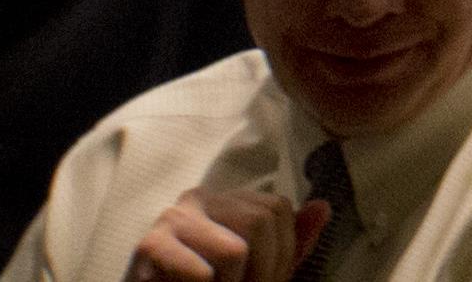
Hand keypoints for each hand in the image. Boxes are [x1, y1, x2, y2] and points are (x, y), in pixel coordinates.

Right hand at [128, 188, 322, 281]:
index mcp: (229, 201)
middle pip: (260, 222)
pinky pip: (200, 272)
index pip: (278, 209)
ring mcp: (172, 218)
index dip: (283, 254)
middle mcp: (200, 198)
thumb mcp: (257, 270)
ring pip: (235, 250)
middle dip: (262, 272)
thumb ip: (291, 244)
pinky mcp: (148, 246)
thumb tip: (324, 207)